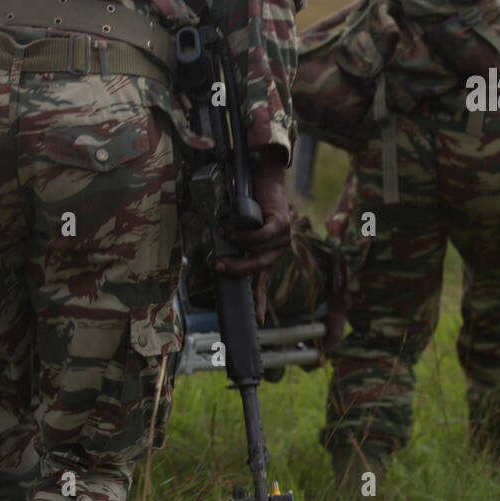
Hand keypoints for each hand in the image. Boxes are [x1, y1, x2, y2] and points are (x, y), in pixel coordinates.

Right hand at [217, 154, 293, 323]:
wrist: (266, 180)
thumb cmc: (251, 205)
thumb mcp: (241, 230)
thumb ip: (234, 247)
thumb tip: (216, 259)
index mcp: (270, 255)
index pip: (263, 282)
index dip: (260, 301)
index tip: (259, 320)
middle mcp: (279, 250)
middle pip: (257, 270)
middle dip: (235, 270)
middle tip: (215, 266)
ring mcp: (284, 238)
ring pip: (255, 252)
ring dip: (234, 245)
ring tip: (219, 235)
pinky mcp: (282, 225)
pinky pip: (259, 237)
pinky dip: (242, 235)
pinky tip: (228, 231)